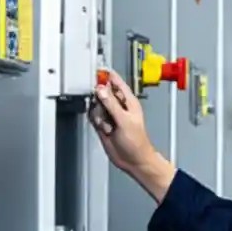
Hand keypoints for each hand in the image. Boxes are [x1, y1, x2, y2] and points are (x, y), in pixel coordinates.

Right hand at [89, 70, 175, 200]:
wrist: (133, 159)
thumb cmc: (137, 141)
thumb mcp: (124, 120)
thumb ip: (111, 104)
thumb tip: (101, 90)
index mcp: (128, 101)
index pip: (116, 82)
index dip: (107, 76)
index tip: (97, 71)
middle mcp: (119, 107)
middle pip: (103, 93)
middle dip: (99, 99)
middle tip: (102, 107)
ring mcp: (111, 115)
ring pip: (96, 105)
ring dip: (98, 114)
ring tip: (107, 124)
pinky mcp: (104, 124)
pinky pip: (94, 117)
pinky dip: (96, 121)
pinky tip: (103, 128)